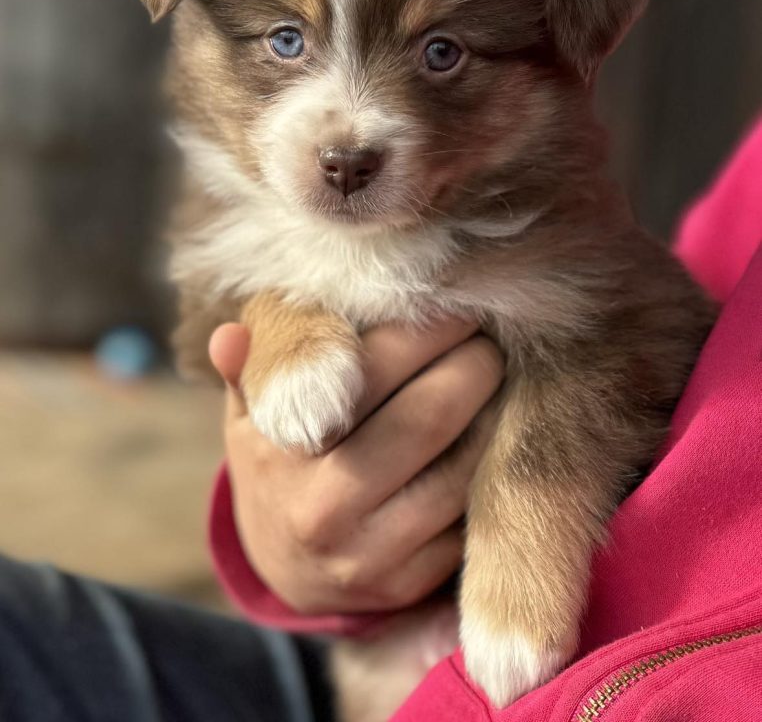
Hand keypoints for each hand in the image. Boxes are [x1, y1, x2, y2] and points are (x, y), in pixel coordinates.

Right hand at [211, 317, 502, 615]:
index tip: (455, 304)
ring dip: (493, 414)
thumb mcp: (252, 415)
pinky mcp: (410, 582)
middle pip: (428, 417)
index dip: (425, 330)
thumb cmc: (278, 463)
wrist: (286, 567)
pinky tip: (492, 431)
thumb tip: (229, 337)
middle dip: (473, 365)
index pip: (372, 370)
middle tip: (489, 335)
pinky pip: (469, 516)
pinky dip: (488, 466)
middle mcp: (324, 507)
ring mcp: (371, 553)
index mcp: (283, 451)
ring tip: (495, 376)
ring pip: (460, 469)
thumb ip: (251, 368)